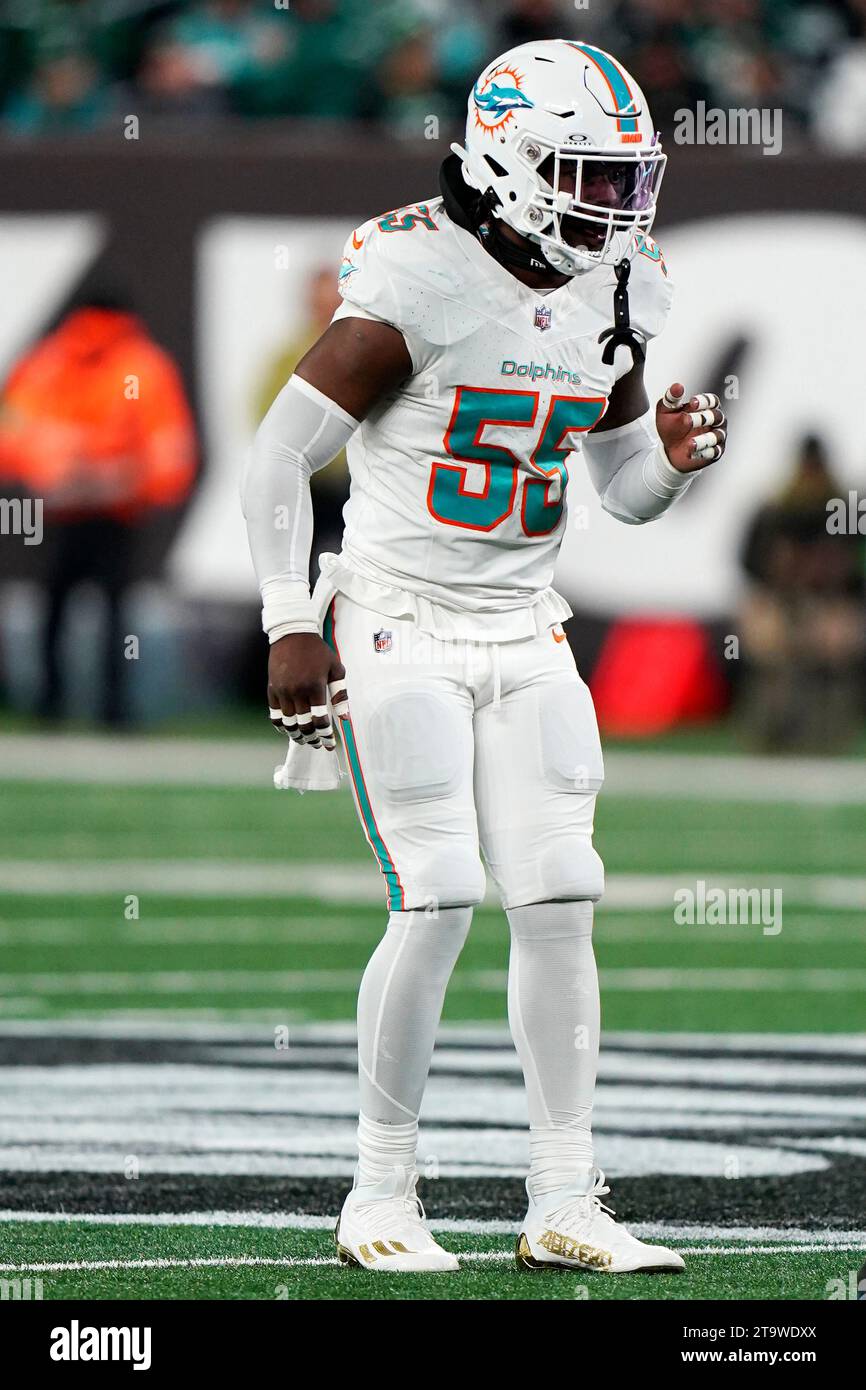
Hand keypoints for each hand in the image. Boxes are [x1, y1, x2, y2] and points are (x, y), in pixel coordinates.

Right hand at [267, 633, 347, 750]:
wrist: (293, 634)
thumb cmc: (318, 651)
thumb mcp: (336, 668)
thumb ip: (340, 693)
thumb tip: (344, 717)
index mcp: (315, 687)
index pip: (320, 719)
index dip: (325, 735)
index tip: (329, 744)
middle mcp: (297, 692)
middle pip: (303, 725)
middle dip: (312, 738)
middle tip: (317, 744)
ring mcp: (282, 691)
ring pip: (288, 723)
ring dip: (296, 735)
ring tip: (304, 739)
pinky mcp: (272, 689)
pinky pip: (274, 714)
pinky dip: (281, 726)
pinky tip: (288, 730)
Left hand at [656, 383, 726, 473]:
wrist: (669, 450)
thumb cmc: (671, 427)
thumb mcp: (666, 412)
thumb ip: (671, 398)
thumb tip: (677, 386)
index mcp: (706, 407)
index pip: (712, 400)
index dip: (704, 401)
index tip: (692, 403)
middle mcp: (716, 421)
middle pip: (717, 416)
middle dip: (703, 418)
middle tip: (688, 421)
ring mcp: (717, 437)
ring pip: (717, 436)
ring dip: (704, 439)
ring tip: (690, 443)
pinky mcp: (715, 452)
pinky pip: (714, 452)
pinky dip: (705, 453)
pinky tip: (693, 453)